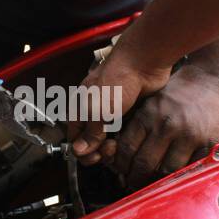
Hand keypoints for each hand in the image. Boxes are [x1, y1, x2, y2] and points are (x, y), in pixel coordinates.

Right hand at [67, 28, 174, 162]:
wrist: (143, 63)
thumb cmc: (116, 81)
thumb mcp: (97, 110)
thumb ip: (89, 133)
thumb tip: (79, 151)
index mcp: (79, 110)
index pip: (74, 140)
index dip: (84, 152)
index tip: (96, 155)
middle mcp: (93, 113)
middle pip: (92, 143)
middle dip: (100, 151)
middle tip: (111, 147)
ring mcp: (111, 114)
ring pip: (108, 141)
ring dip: (114, 148)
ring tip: (120, 143)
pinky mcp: (128, 114)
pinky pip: (124, 134)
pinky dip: (126, 140)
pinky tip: (131, 139)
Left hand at [95, 64, 218, 187]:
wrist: (214, 79)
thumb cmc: (180, 92)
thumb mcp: (153, 102)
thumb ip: (138, 126)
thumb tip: (120, 156)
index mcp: (149, 114)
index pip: (127, 150)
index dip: (122, 167)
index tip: (123, 173)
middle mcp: (168, 125)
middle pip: (145, 165)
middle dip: (137, 179)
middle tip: (137, 184)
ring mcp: (190, 136)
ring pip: (168, 171)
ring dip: (161, 180)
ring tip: (157, 181)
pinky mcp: (210, 143)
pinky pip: (192, 169)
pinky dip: (184, 175)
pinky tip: (180, 174)